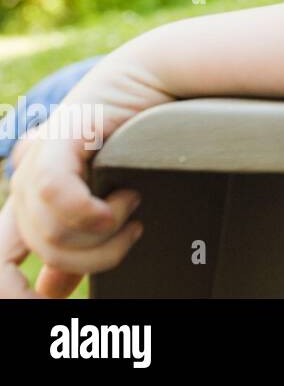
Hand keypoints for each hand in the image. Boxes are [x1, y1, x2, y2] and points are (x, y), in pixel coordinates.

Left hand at [1, 41, 175, 297]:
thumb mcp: (108, 201)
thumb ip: (78, 242)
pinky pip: (56, 196)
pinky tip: (121, 201)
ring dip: (106, 232)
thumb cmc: (145, 133)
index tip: (53, 307)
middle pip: (42, 252)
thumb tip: (53, 290)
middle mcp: (24, 179)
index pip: (2, 261)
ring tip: (135, 203)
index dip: (19, 296)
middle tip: (131, 235)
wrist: (165, 79)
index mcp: (30, 197)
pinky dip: (94, 210)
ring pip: (52, 232)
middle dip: (94, 259)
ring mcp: (37, 159)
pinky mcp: (59, 138)